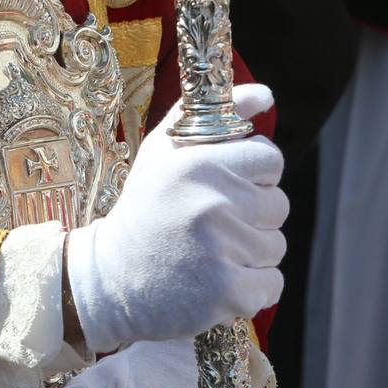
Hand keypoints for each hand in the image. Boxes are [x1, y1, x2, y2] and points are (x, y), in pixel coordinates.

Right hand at [66, 85, 287, 352]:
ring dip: (250, 254)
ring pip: (276, 246)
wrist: (109, 281)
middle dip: (251, 217)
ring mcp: (222, 251)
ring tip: (208, 256)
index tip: (220, 192)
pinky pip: (272, 284)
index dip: (250, 177)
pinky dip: (250, 289)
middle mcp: (212, 204)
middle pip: (278, 204)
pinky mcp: (228, 292)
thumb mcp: (164, 152)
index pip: (270, 160)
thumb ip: (215, 114)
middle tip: (210, 228)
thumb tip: (267, 95)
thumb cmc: (145, 210)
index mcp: (198, 164)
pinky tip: (214, 283)